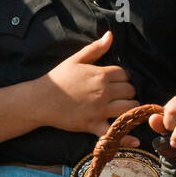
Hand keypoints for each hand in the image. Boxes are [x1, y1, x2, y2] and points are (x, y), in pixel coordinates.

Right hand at [38, 31, 139, 146]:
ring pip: (129, 108)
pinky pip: (113, 133)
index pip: (125, 74)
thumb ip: (95, 48)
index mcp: (100, 74)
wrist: (40, 100)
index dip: (123, 78)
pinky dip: (125, 139)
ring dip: (130, 109)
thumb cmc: (57, 79)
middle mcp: (103, 92)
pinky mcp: (93, 125)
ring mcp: (99, 109)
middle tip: (119, 95)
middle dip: (128, 92)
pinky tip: (135, 141)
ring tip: (123, 108)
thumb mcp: (75, 60)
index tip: (116, 82)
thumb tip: (110, 35)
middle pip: (130, 91)